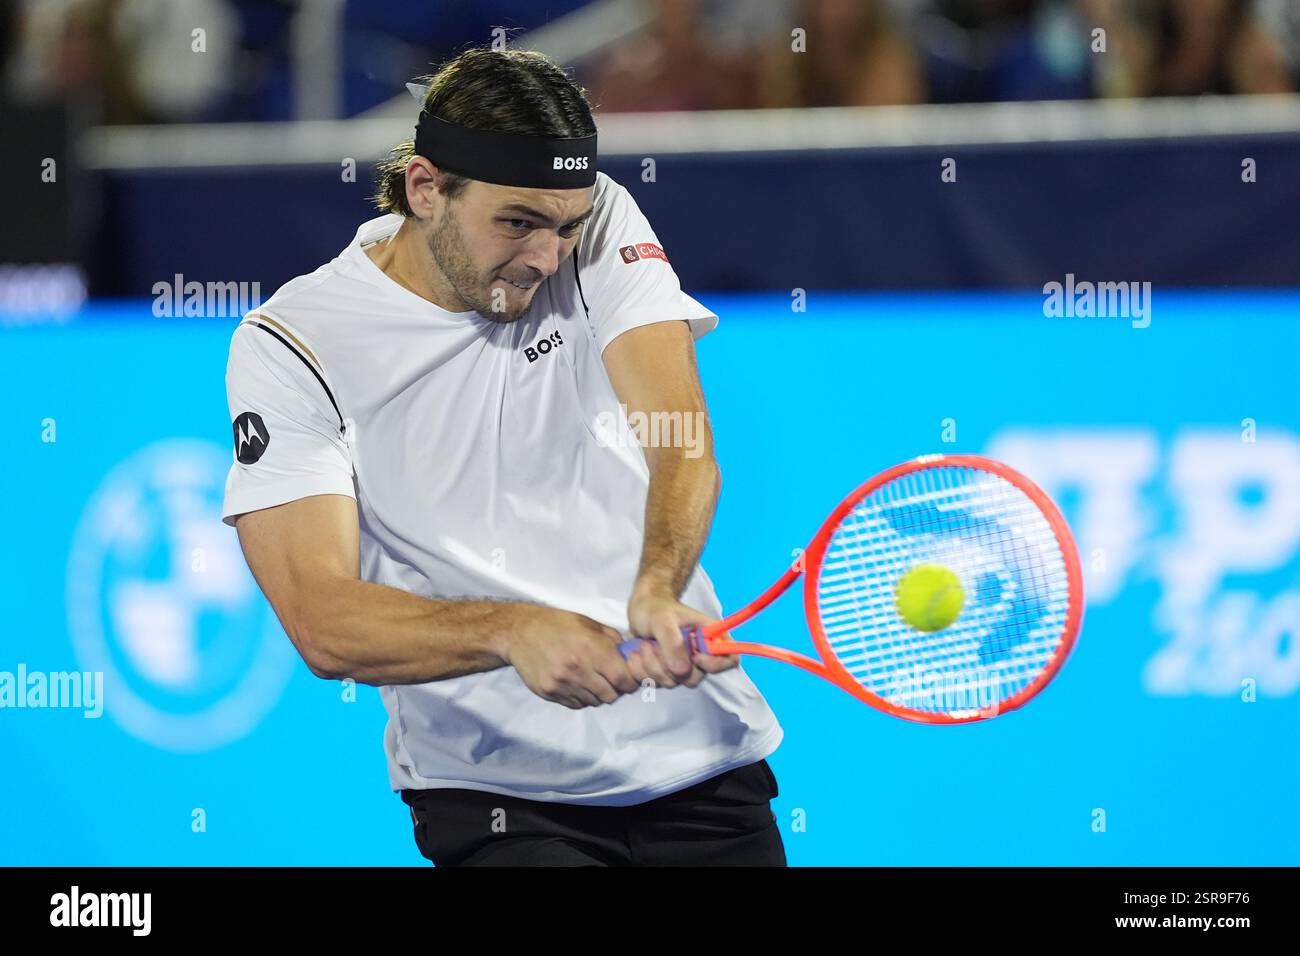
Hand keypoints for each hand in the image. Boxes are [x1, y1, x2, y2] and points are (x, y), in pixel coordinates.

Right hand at [505, 608, 639, 708]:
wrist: (521, 633)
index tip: (628, 679)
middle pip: (610, 696)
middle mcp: (578, 668)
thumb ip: (613, 641)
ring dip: (597, 694)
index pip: (623, 679)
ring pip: (594, 702)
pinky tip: (576, 683)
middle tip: (611, 681)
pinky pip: (576, 704)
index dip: (630, 682)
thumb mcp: (590, 624)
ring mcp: (562, 683)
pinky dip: (581, 697)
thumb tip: (630, 659)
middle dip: (615, 690)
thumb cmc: (558, 625)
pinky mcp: (550, 693)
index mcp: (592, 648)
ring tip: (591, 680)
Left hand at [625, 584, 738, 689]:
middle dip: (669, 666)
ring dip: (652, 666)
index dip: (715, 664)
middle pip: (695, 678)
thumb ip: (673, 643)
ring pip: (672, 682)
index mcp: (709, 637)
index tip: (694, 657)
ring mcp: (682, 665)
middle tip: (653, 645)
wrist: (639, 609)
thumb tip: (683, 671)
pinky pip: (656, 683)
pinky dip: (642, 671)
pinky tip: (636, 654)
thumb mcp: (662, 620)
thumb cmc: (654, 607)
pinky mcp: (665, 672)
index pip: (729, 659)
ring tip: (643, 645)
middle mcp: (699, 653)